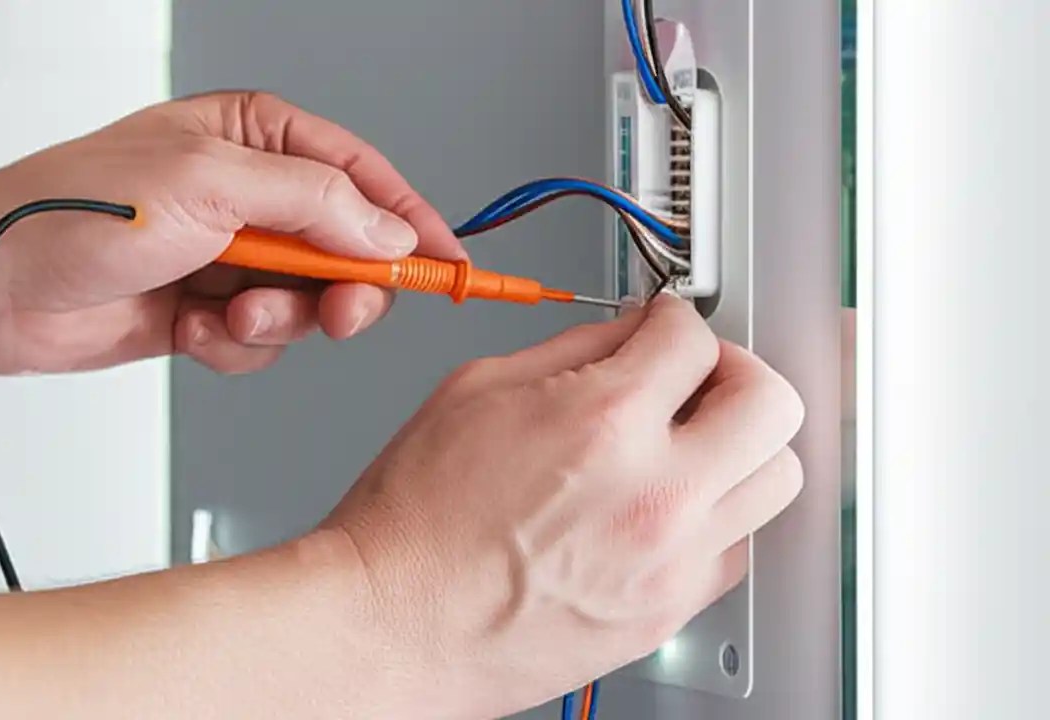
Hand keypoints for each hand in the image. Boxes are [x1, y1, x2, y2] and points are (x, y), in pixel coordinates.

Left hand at [0, 91, 462, 375]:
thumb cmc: (74, 212)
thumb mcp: (212, 187)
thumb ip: (316, 204)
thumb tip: (389, 229)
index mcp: (253, 137)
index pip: (360, 175)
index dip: (410, 220)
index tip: (448, 263)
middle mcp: (247, 194)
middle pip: (345, 246)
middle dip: (341, 286)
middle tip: (340, 309)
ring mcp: (228, 255)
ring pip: (306, 303)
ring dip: (274, 320)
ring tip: (226, 312)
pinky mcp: (206, 310)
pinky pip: (259, 340)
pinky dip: (232, 345)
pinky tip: (189, 329)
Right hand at [322, 296, 804, 718]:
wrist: (395, 623)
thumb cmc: (416, 523)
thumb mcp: (476, 391)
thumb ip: (571, 352)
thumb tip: (626, 335)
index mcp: (603, 422)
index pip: (693, 338)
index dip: (675, 319)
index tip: (665, 328)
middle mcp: (656, 493)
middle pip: (772, 403)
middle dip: (735, 370)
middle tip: (696, 375)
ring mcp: (671, 561)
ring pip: (777, 479)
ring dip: (742, 445)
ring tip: (693, 442)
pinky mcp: (668, 611)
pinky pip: (739, 546)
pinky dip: (718, 513)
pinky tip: (669, 504)